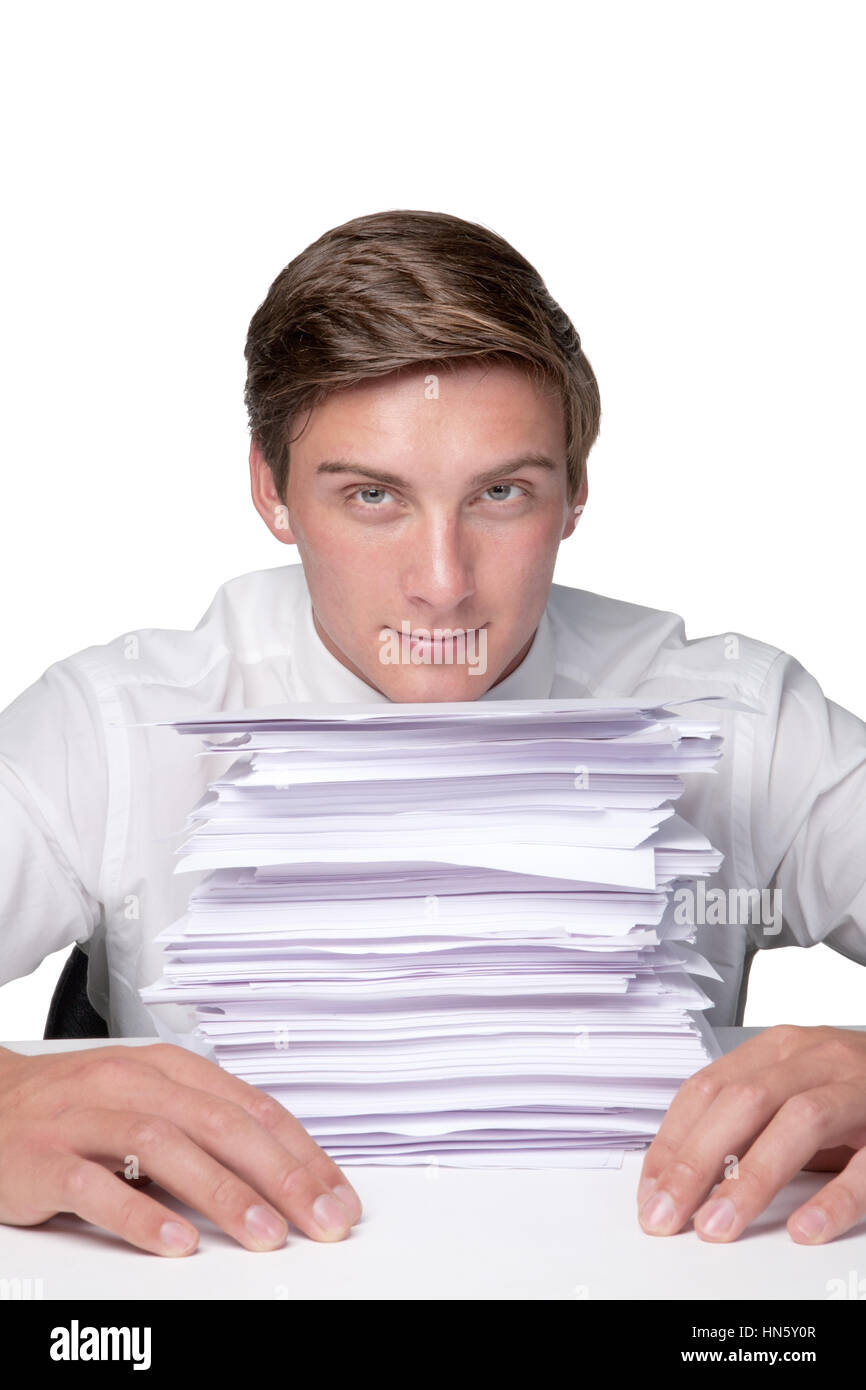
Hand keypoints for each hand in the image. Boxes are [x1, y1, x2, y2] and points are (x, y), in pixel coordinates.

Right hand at [0, 1042, 361, 1255]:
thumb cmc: (74, 1108)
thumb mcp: (147, 1101)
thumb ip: (205, 1126)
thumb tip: (282, 1170)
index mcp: (167, 1069)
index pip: (250, 1106)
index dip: (301, 1152)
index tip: (336, 1194)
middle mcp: (131, 1084)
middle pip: (219, 1123)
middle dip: (280, 1174)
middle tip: (320, 1218)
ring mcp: (84, 1119)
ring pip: (165, 1147)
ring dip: (222, 1192)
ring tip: (265, 1233)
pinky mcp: (41, 1158)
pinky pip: (94, 1186)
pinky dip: (139, 1215)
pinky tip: (175, 1243)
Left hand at [637, 1024, 865, 1243]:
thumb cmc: (853, 1089)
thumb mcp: (791, 1091)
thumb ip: (746, 1121)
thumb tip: (679, 1174)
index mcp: (776, 1050)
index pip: (706, 1089)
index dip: (672, 1142)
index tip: (650, 1192)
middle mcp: (812, 1058)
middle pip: (739, 1103)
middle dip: (694, 1163)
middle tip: (667, 1215)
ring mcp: (857, 1088)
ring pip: (796, 1123)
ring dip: (750, 1178)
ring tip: (719, 1226)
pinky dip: (834, 1197)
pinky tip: (805, 1228)